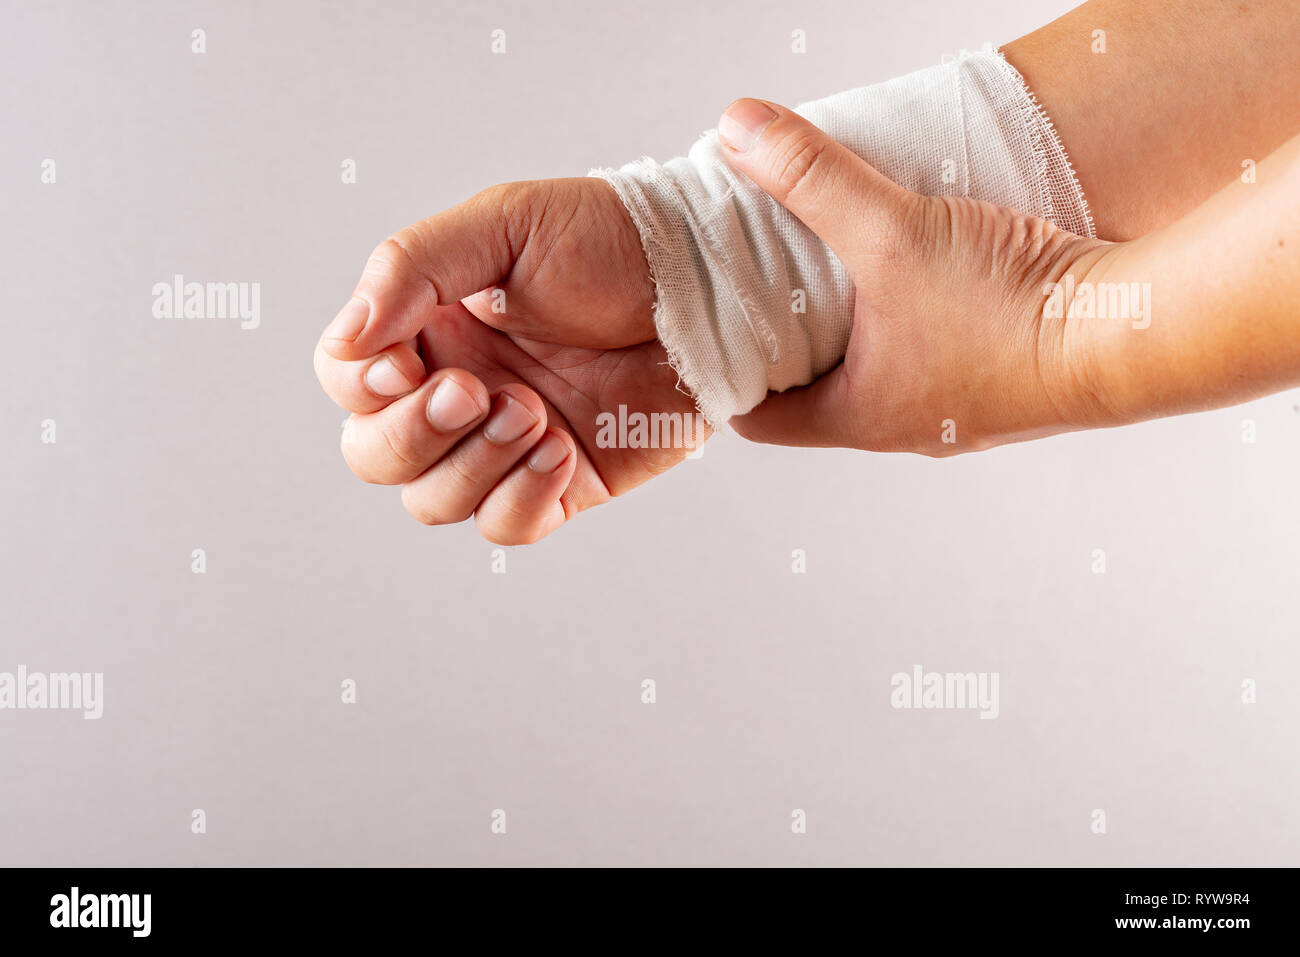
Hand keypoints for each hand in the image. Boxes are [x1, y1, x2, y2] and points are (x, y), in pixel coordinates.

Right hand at [313, 178, 707, 543]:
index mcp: (431, 328)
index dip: (360, 385)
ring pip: (434, 500)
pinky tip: (562, 450)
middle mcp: (459, 391)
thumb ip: (413, 267)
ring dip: (475, 463)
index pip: (349, 380)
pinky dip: (521, 499)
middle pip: (377, 455)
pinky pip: (507, 525)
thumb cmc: (612, 241)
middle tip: (477, 391)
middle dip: (414, 433)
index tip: (402, 365)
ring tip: (536, 412)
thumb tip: (349, 337)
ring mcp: (507, 445)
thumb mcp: (505, 223)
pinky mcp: (561, 483)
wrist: (706, 282)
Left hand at [715, 99, 1119, 454]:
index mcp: (859, 417)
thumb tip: (737, 129)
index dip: (724, 377)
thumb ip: (812, 178)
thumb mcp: (891, 230)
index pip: (758, 419)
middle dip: (785, 348)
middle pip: (816, 397)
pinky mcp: (1006, 383)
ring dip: (855, 333)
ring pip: (882, 374)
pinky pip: (940, 355)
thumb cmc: (1013, 308)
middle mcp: (906, 427)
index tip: (707, 332)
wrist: (1135, 333)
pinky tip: (923, 274)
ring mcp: (960, 411)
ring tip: (835, 274)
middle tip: (760, 290)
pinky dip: (915, 323)